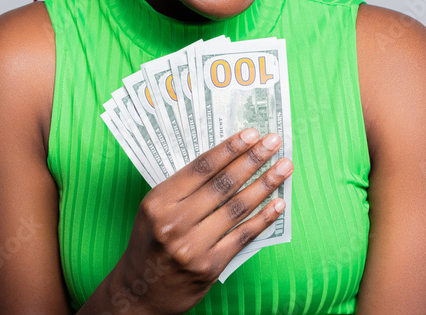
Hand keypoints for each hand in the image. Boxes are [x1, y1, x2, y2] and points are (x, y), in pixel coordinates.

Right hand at [107, 128, 292, 314]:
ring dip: (264, 185)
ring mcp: (193, 247)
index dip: (229, 149)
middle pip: (222, 185)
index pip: (201, 168)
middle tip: (274, 142)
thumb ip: (183, 189)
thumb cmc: (150, 243)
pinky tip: (278, 204)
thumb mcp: (154, 210)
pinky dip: (263, 218)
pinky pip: (242, 236)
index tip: (251, 133)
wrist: (141, 292)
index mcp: (158, 202)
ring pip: (237, 208)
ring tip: (284, 168)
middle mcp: (174, 223)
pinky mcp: (209, 267)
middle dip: (252, 160)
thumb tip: (227, 160)